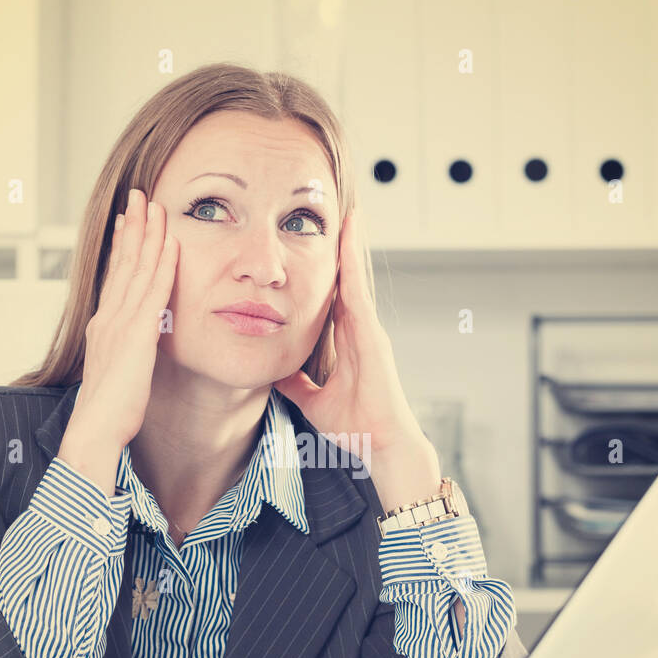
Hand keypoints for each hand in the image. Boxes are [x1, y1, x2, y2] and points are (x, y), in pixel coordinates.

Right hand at [58, 188, 178, 488]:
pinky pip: (153, 291)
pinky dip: (162, 264)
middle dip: (133, 227)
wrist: (95, 429)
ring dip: (148, 234)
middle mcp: (107, 317)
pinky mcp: (135, 334)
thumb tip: (136, 348)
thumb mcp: (119, 374)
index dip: (124, 246)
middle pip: (123, 262)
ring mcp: (119, 323)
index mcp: (102, 326)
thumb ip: (127, 354)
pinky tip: (172, 243)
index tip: (129, 221)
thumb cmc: (109, 413)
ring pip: (137, 268)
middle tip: (139, 195)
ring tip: (155, 205)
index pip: (115, 276)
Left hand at [273, 207, 439, 509]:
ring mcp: (370, 331)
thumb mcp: (313, 401)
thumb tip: (274, 372)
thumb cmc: (356, 427)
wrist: (382, 445)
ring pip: (356, 278)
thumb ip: (296, 384)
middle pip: (347, 279)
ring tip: (348, 212)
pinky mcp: (373, 336)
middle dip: (344, 247)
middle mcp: (361, 330)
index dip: (329, 269)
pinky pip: (359, 292)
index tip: (319, 243)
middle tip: (338, 211)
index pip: (334, 297)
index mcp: (349, 342)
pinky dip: (353, 266)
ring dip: (351, 245)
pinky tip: (347, 240)